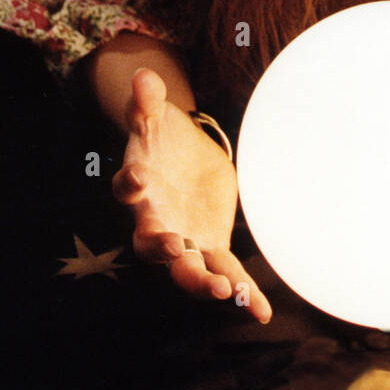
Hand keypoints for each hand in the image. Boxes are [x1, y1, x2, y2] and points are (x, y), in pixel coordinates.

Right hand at [111, 67, 270, 320]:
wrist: (183, 159)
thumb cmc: (162, 139)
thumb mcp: (154, 118)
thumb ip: (147, 102)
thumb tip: (143, 75)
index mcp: (138, 185)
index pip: (126, 187)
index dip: (129, 184)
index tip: (135, 178)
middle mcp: (153, 221)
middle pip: (152, 242)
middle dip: (162, 249)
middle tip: (172, 249)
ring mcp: (182, 240)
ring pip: (188, 268)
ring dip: (203, 281)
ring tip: (225, 292)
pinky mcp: (210, 247)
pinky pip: (227, 273)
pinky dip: (244, 294)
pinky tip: (262, 313)